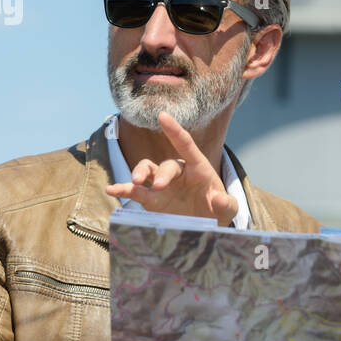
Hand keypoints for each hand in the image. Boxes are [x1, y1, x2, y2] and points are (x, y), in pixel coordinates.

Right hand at [104, 111, 238, 225]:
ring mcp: (162, 185)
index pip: (186, 145)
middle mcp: (178, 172)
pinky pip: (134, 191)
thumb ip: (226, 203)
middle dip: (163, 174)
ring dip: (140, 173)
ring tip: (136, 182)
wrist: (206, 225)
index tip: (163, 116)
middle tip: (161, 185)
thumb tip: (217, 198)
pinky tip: (111, 189)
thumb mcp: (228, 208)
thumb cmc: (218, 210)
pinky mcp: (151, 200)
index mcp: (198, 168)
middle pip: (166, 165)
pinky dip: (122, 189)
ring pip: (147, 171)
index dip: (174, 130)